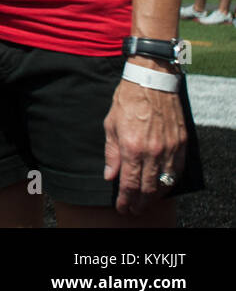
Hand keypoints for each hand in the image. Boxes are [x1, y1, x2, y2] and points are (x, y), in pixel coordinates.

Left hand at [104, 69, 186, 213]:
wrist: (151, 80)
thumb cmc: (127, 100)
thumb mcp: (110, 125)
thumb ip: (111, 153)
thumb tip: (110, 176)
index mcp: (131, 147)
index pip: (129, 183)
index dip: (125, 199)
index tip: (121, 207)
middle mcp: (152, 151)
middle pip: (148, 189)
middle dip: (139, 203)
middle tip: (133, 210)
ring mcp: (169, 148)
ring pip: (164, 183)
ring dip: (155, 197)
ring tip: (146, 203)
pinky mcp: (181, 143)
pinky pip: (177, 171)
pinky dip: (170, 183)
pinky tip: (162, 187)